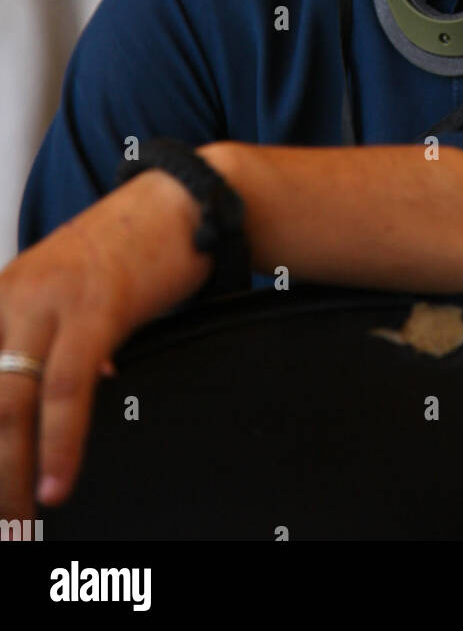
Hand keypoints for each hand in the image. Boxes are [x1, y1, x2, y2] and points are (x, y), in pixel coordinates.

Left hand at [0, 169, 210, 519]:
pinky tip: (57, 483)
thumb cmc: (132, 250)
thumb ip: (53, 351)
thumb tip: (46, 415)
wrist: (182, 201)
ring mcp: (49, 298)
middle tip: (0, 523)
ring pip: (9, 402)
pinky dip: (60, 443)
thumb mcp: (73, 300)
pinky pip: (67, 388)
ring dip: (10, 475)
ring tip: (21, 521)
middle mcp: (10, 296)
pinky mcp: (96, 305)